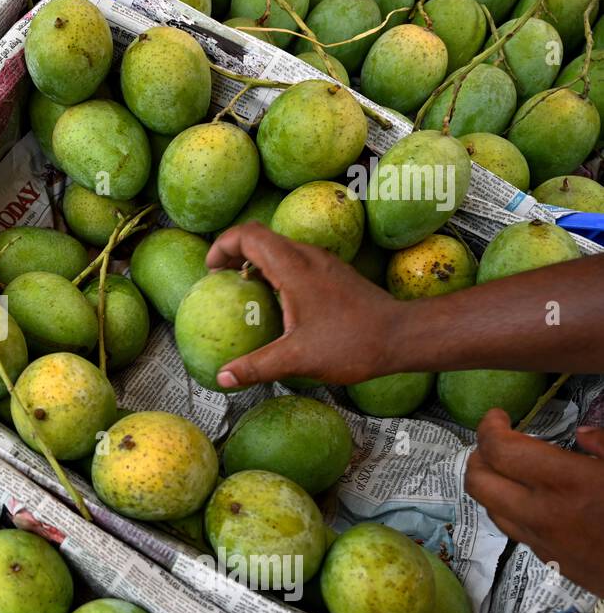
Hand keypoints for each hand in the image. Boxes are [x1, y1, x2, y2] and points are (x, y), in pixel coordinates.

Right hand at [206, 224, 403, 388]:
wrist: (403, 336)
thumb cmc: (352, 343)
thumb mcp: (297, 359)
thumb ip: (256, 366)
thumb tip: (221, 377)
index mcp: (293, 267)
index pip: (248, 235)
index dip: (222, 245)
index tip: (210, 271)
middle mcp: (308, 256)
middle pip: (261, 237)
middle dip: (234, 252)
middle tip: (219, 280)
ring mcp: (323, 262)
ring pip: (280, 248)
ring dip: (256, 262)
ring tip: (243, 291)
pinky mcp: (334, 273)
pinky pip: (296, 261)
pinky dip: (276, 272)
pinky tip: (276, 303)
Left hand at [465, 409, 603, 595]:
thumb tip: (584, 434)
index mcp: (566, 482)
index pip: (500, 450)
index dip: (489, 427)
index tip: (498, 416)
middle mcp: (543, 513)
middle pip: (478, 481)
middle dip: (478, 455)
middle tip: (497, 441)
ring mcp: (544, 542)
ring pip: (489, 508)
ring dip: (490, 483)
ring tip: (509, 467)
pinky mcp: (553, 562)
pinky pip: (514, 530)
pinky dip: (509, 507)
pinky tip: (533, 499)